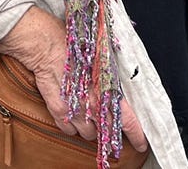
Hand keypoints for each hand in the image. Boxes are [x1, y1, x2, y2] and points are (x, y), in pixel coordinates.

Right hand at [0, 7, 147, 150]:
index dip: (136, 136)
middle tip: (109, 128)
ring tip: (87, 114)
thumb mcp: (101, 58)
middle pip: (107, 133)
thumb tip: (120, 91)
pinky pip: (68, 130)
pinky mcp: (57, 110)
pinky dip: (71, 126)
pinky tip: (71, 112)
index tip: (141, 144)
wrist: (46, 43)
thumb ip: (112, 78)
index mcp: (108, 89)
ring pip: (89, 135)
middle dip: (110, 134)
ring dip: (90, 128)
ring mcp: (75, 109)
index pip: (127, 121)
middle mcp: (93, 104)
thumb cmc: (74, 44)